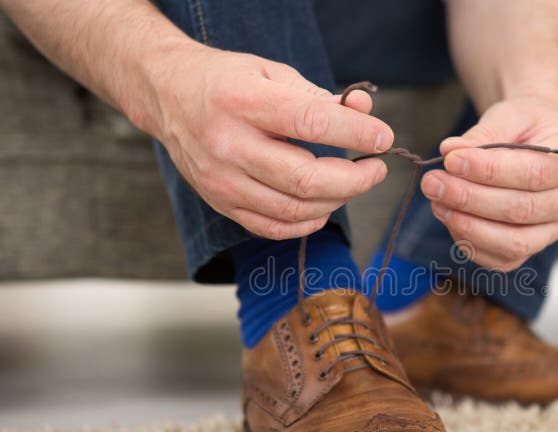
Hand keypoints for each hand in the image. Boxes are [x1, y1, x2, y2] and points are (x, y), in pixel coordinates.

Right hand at [147, 44, 393, 239]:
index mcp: (243, 101)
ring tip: (352, 183)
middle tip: (375, 170)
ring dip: (336, 201)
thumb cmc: (227, 81)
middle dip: (354, 180)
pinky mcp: (220, 202)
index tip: (383, 138)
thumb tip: (364, 114)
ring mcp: (222, 180)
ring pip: (294, 208)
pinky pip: (273, 227)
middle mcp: (228, 144)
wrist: (168, 95)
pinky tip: (323, 206)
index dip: (357, 134)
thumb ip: (320, 96)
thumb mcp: (272, 73)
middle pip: (306, 180)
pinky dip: (307, 222)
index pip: (312, 124)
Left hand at [421, 97, 557, 270]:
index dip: (489, 171)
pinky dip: (472, 244)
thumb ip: (482, 134)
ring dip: (468, 226)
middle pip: (522, 210)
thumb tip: (449, 151)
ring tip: (437, 202)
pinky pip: (503, 259)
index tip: (450, 160)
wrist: (539, 141)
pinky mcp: (536, 247)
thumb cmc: (526, 126)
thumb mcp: (509, 116)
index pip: (535, 173)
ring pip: (514, 243)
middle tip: (433, 182)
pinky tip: (450, 218)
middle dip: (470, 199)